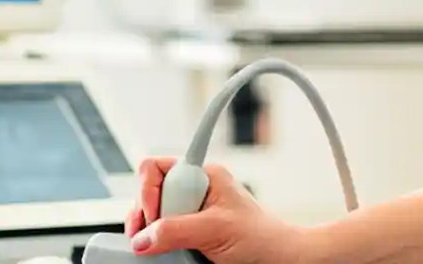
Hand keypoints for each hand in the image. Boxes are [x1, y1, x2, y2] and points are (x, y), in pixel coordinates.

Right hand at [125, 157, 315, 263]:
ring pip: (152, 219)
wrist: (279, 259)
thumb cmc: (262, 237)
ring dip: (153, 235)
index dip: (148, 191)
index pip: (156, 168)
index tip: (154, 215)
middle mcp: (194, 191)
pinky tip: (172, 254)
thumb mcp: (216, 229)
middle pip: (149, 196)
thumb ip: (176, 229)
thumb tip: (143, 238)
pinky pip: (161, 238)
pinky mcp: (188, 235)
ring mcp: (190, 214)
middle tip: (155, 239)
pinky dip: (160, 248)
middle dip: (146, 218)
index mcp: (202, 176)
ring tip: (168, 248)